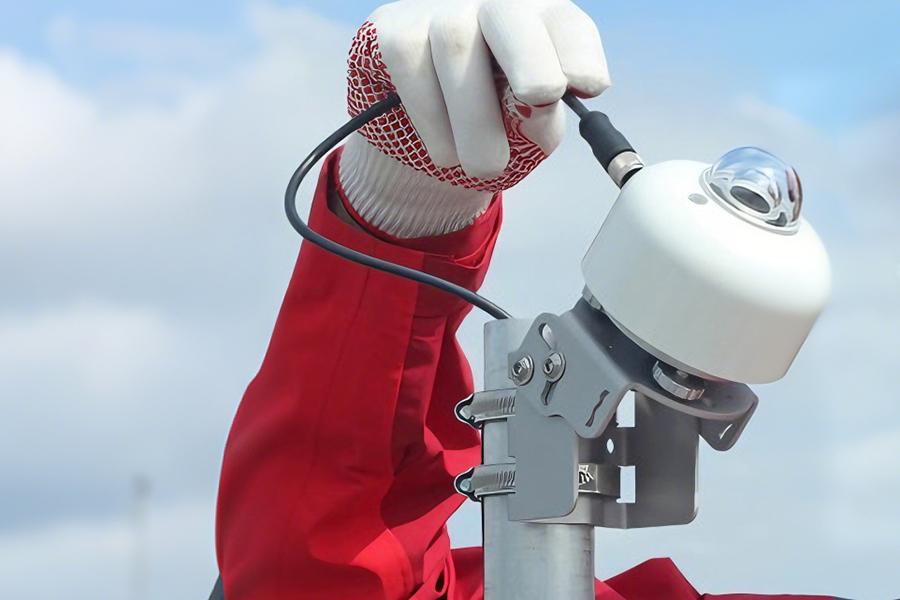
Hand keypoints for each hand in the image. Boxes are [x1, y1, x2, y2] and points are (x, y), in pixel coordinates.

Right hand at [340, 0, 609, 236]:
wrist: (421, 133)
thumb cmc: (487, 124)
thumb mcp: (523, 132)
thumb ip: (538, 121)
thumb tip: (541, 105)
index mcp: (541, 27)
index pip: (566, 26)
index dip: (578, 51)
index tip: (588, 86)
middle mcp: (493, 5)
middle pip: (509, 11)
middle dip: (529, 55)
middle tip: (542, 95)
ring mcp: (439, 10)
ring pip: (456, 45)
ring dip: (473, 119)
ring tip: (482, 165)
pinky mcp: (394, 29)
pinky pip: (411, 63)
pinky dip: (431, 118)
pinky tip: (444, 148)